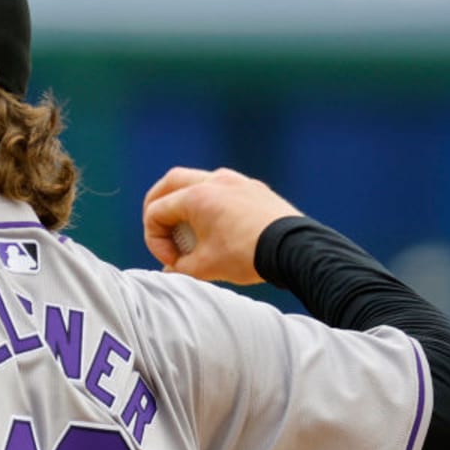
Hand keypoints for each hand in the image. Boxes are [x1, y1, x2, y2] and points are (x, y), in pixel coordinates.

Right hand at [141, 167, 301, 284]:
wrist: (295, 250)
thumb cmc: (247, 256)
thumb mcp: (205, 267)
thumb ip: (179, 268)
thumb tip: (171, 269)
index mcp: (196, 197)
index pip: (156, 212)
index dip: (155, 240)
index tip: (172, 261)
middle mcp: (214, 181)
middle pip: (170, 183)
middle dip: (158, 206)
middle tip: (160, 230)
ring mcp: (236, 181)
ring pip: (197, 180)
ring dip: (185, 202)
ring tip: (189, 229)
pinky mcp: (254, 188)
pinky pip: (222, 186)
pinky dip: (210, 201)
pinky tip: (216, 224)